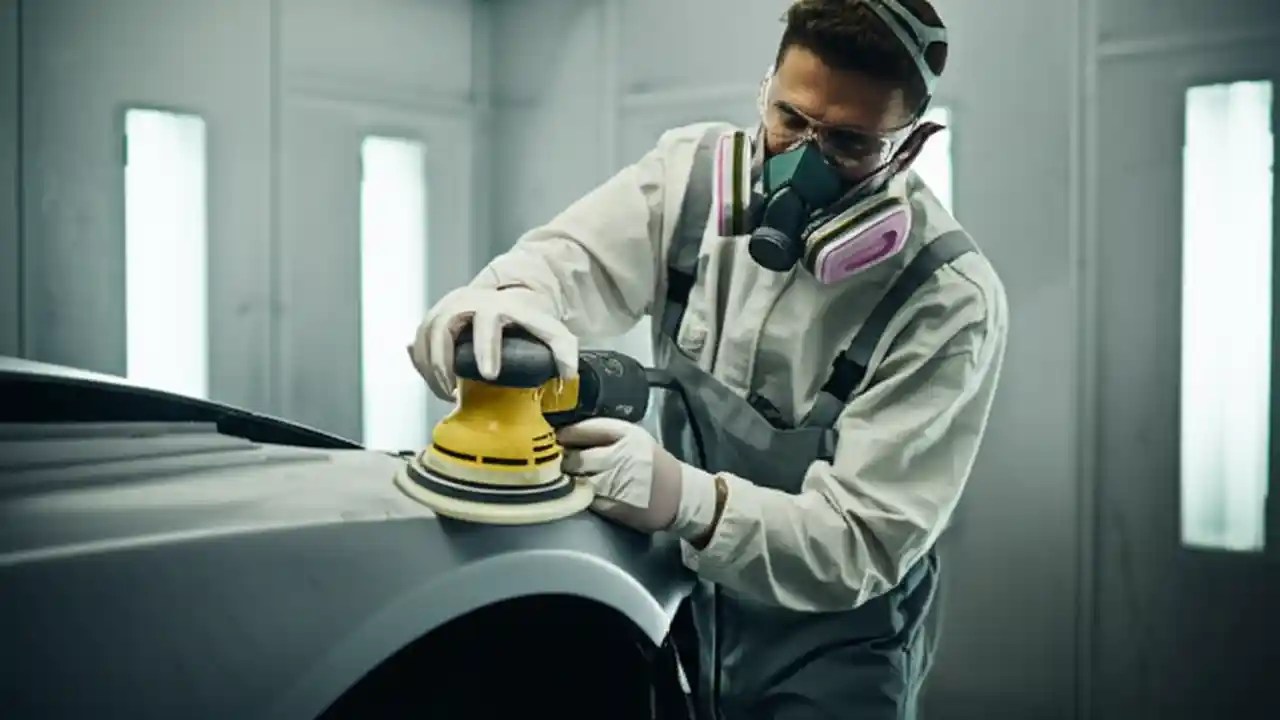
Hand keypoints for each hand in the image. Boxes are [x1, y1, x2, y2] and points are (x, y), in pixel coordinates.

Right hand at [408, 285, 577, 401]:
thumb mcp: (550, 329)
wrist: (504, 295)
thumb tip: (567, 377)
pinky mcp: (431, 319)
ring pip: (424, 335)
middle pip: (441, 328)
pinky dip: (421, 363)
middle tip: (453, 392)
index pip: (485, 323)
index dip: (485, 349)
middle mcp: (464, 301)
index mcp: (494, 304)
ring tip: (445, 392)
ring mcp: (443, 308)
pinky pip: (417, 341)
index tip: (489, 376)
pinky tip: (433, 381)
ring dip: (429, 367)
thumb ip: (563, 350)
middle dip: (443, 363)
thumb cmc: (526, 318)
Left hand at [557, 418, 717, 538]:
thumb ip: (604, 432)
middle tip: (557, 460)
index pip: (588, 429)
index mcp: (627, 435)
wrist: (679, 495)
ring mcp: (617, 484)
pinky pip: (585, 499)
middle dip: (564, 459)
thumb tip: (566, 432)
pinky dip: (578, 495)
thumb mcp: (634, 437)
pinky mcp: (614, 507)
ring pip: (579, 480)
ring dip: (568, 479)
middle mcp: (621, 458)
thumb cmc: (651, 462)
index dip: (568, 433)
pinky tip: (577, 491)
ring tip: (566, 476)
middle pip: (578, 458)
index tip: (556, 436)